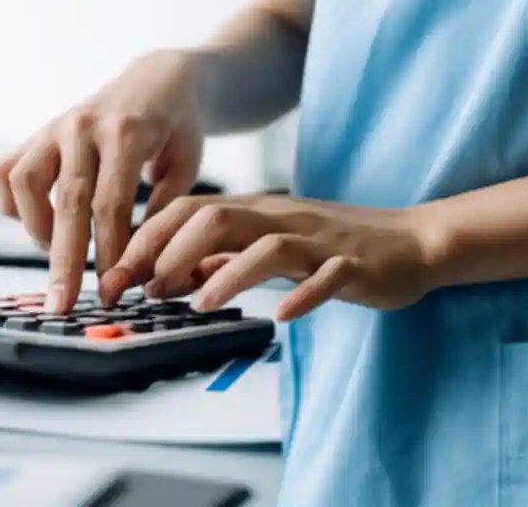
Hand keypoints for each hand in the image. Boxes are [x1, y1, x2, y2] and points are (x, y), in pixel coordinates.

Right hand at [0, 50, 205, 313]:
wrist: (156, 79)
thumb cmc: (174, 127)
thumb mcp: (185, 165)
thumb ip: (161, 210)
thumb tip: (136, 262)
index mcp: (126, 132)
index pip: (110, 203)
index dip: (107, 250)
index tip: (109, 288)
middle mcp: (83, 126)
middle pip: (67, 202)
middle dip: (64, 259)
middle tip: (62, 300)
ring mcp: (54, 127)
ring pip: (24, 181)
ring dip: (36, 226)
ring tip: (55, 252)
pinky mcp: (36, 133)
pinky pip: (4, 170)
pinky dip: (9, 202)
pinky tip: (34, 222)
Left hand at [100, 194, 439, 320]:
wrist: (413, 241)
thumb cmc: (333, 247)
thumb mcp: (267, 246)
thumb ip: (221, 257)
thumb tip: (172, 275)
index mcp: (255, 211)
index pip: (187, 211)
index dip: (145, 240)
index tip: (114, 275)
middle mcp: (280, 218)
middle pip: (214, 218)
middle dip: (170, 253)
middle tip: (146, 291)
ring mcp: (318, 241)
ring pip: (265, 245)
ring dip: (226, 273)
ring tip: (198, 302)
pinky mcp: (354, 265)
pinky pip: (327, 278)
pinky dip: (302, 295)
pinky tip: (282, 315)